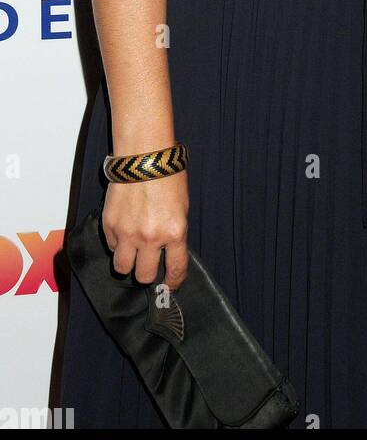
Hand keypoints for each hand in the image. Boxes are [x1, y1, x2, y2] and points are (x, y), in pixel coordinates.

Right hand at [102, 171, 189, 289]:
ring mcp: (128, 233)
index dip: (174, 282)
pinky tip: (124, 230)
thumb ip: (174, 233)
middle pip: (145, 276)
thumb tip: (168, 253)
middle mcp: (151, 238)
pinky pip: (111, 246)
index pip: (175, 270)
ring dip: (128, 263)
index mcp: (175, 233)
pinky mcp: (110, 225)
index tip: (171, 284)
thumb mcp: (182, 207)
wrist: (144, 155)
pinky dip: (117, 243)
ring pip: (123, 268)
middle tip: (149, 265)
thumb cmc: (168, 176)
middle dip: (148, 274)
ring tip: (132, 252)